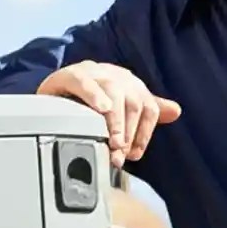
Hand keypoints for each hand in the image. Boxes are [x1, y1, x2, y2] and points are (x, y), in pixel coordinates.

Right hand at [38, 61, 181, 166]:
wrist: (50, 93)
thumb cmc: (83, 105)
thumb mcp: (117, 108)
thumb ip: (145, 111)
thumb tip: (176, 111)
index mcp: (129, 83)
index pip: (148, 106)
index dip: (144, 132)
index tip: (134, 155)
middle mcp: (114, 74)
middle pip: (132, 101)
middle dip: (128, 132)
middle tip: (120, 156)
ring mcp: (92, 71)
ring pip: (113, 92)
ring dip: (116, 120)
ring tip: (113, 142)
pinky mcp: (69, 73)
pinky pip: (84, 82)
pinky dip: (95, 95)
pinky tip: (101, 109)